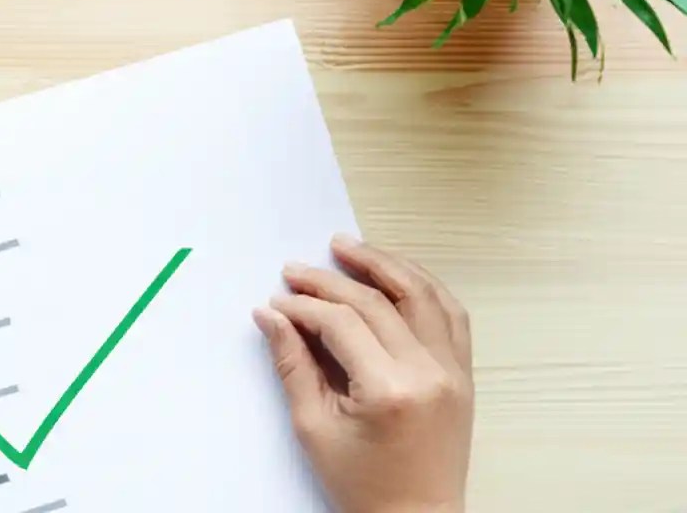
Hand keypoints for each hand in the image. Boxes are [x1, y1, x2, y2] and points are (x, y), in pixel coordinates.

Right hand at [254, 235, 472, 512]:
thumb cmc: (364, 486)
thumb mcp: (314, 428)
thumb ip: (293, 365)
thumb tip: (271, 317)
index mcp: (389, 390)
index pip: (341, 323)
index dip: (303, 306)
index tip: (277, 302)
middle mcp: (428, 373)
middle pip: (376, 302)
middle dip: (331, 281)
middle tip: (297, 270)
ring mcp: (453, 371)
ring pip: (421, 295)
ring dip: (385, 265)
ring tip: (349, 248)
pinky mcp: (463, 375)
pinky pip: (450, 315)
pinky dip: (423, 287)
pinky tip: (397, 273)